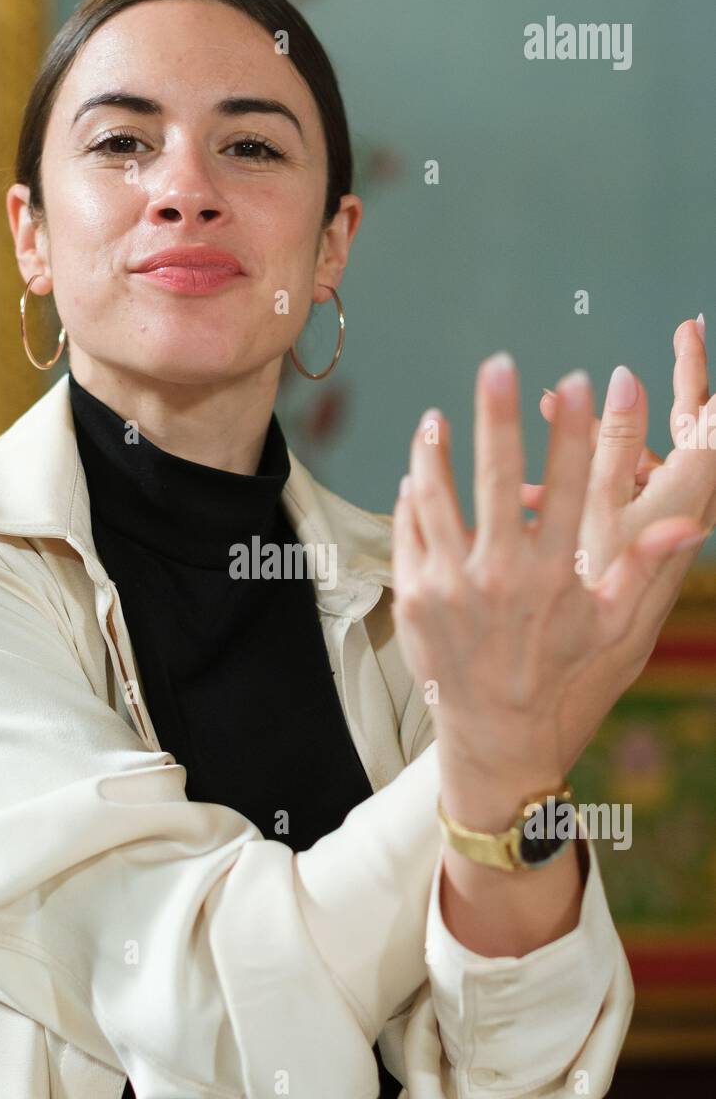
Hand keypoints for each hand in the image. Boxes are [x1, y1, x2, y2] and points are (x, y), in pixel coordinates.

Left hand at [391, 349, 711, 832]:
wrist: (497, 736)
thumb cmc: (564, 676)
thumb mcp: (615, 629)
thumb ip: (645, 569)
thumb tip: (692, 521)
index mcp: (554, 577)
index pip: (570, 486)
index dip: (578, 430)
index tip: (585, 381)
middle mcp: (499, 577)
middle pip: (495, 477)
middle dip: (499, 414)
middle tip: (499, 362)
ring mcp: (449, 587)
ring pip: (436, 497)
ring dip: (436, 450)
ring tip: (435, 417)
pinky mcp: (414, 598)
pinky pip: (410, 532)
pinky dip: (413, 499)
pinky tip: (418, 473)